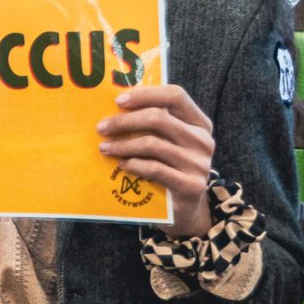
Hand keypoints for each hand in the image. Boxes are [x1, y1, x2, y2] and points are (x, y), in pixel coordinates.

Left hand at [99, 84, 215, 236]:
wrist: (185, 209)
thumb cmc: (168, 167)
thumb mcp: (167, 142)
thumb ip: (151, 124)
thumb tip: (113, 108)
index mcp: (199, 123)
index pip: (175, 95)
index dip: (145, 94)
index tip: (118, 101)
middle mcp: (202, 140)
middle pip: (159, 118)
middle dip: (124, 121)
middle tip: (101, 128)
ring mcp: (199, 164)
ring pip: (153, 144)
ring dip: (122, 145)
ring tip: (105, 148)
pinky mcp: (191, 185)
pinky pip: (154, 169)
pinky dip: (133, 164)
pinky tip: (121, 165)